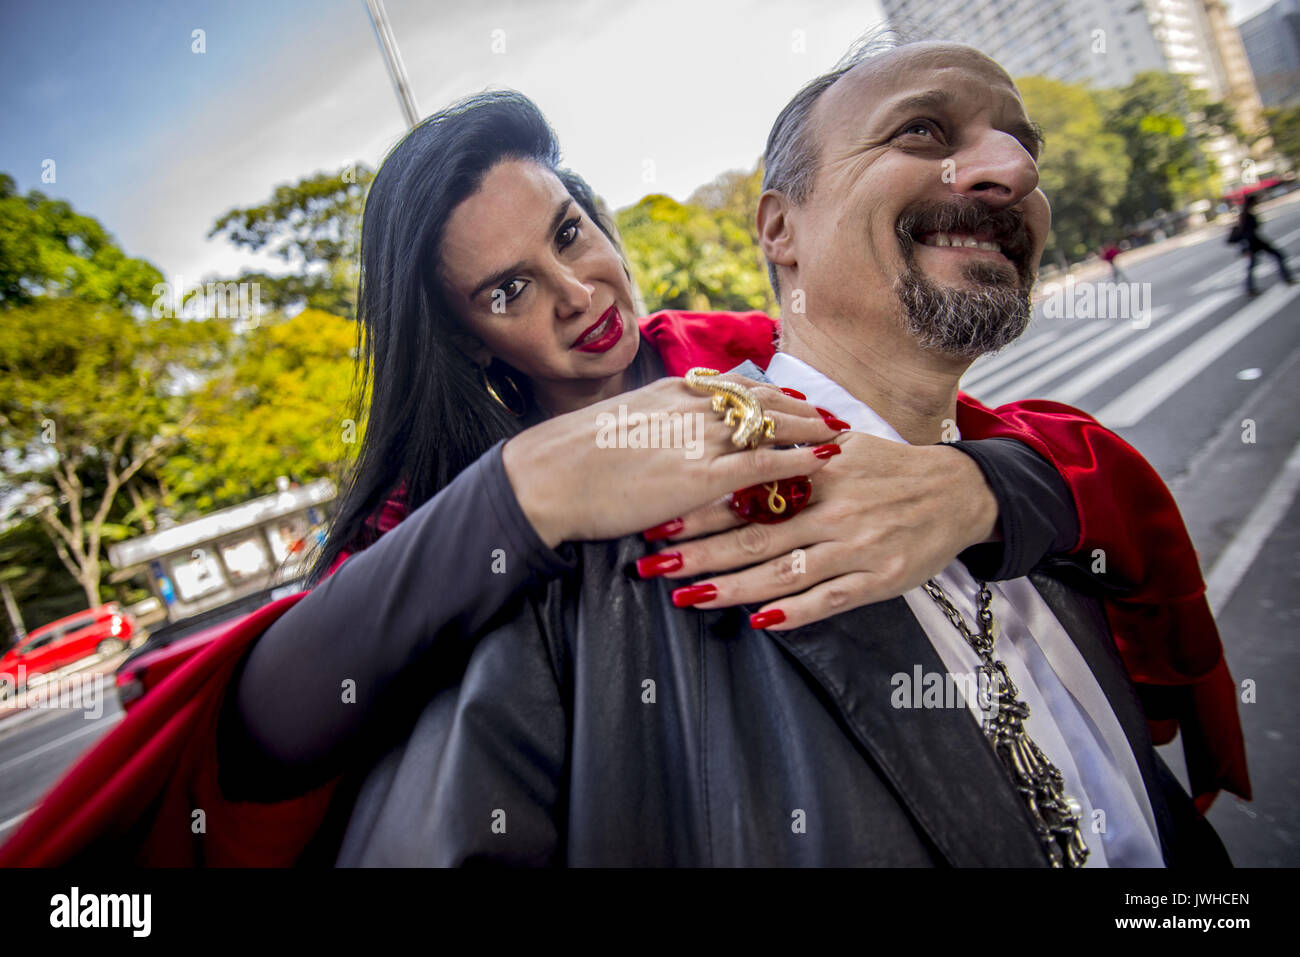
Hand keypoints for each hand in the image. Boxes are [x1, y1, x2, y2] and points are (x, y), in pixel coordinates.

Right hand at [502, 376, 843, 547]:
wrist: (548, 479)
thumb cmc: (569, 461)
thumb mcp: (617, 427)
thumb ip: (650, 425)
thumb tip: (663, 437)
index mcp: (670, 393)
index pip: (734, 386)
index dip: (770, 394)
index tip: (794, 399)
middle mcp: (692, 406)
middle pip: (762, 400)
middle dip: (801, 409)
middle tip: (831, 416)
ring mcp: (700, 439)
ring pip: (772, 426)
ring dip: (810, 430)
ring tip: (840, 435)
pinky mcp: (703, 476)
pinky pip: (766, 463)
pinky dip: (800, 459)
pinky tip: (825, 460)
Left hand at [639, 433, 998, 629]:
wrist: (959, 492)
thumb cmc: (889, 468)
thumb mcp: (842, 444)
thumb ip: (789, 447)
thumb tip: (734, 436)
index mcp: (817, 472)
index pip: (747, 491)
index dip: (700, 507)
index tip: (658, 517)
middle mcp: (832, 510)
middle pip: (754, 536)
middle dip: (698, 553)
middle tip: (652, 564)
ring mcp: (856, 547)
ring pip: (783, 572)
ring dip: (731, 588)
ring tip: (687, 597)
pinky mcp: (879, 579)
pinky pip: (830, 600)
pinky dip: (794, 612)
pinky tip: (759, 621)